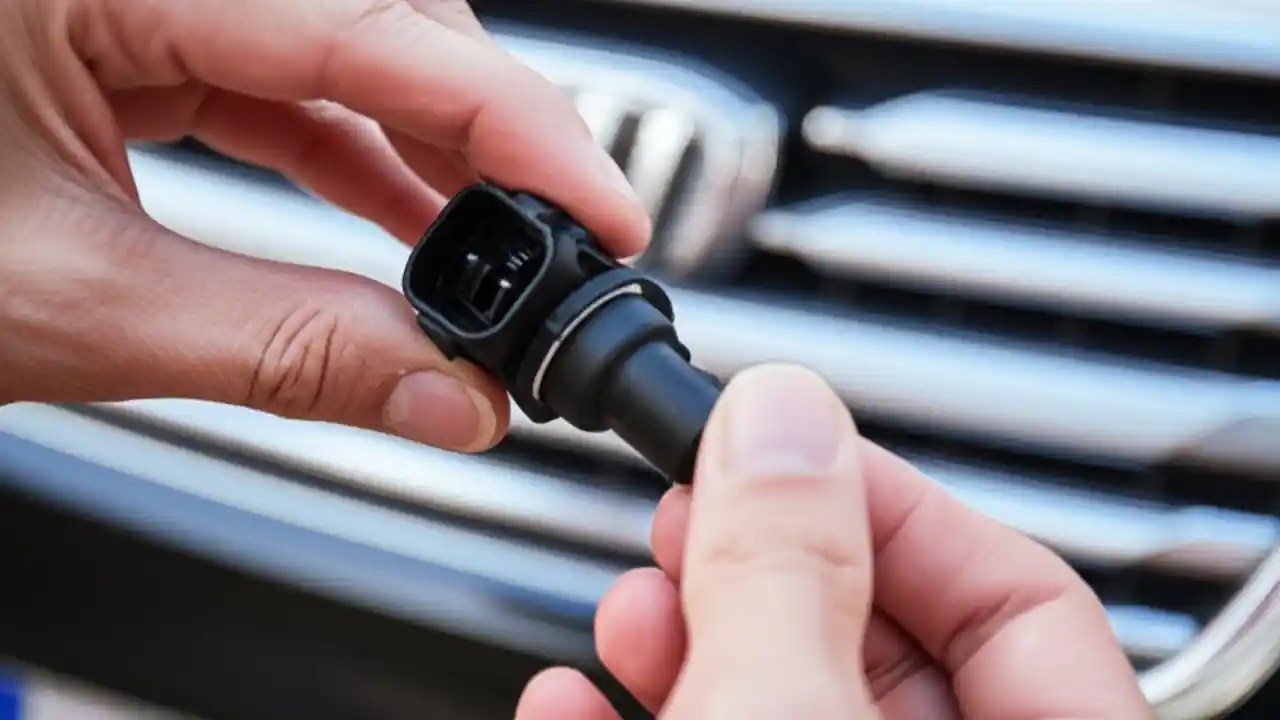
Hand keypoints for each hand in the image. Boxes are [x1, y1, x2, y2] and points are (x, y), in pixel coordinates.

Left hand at [0, 0, 647, 448]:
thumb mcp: (64, 303)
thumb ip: (282, 348)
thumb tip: (441, 396)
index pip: (373, 27)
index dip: (517, 124)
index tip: (603, 210)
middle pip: (376, 9)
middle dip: (482, 132)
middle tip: (550, 247)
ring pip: (337, 37)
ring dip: (423, 149)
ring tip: (487, 255)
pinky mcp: (120, 16)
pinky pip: (275, 65)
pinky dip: (345, 149)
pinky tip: (399, 219)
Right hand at [516, 366, 1152, 718]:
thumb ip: (788, 568)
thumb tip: (784, 417)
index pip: (1019, 593)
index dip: (890, 498)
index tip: (782, 452)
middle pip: (881, 638)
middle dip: (759, 564)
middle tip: (686, 520)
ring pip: (783, 696)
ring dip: (685, 639)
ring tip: (628, 606)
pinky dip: (640, 715)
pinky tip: (579, 699)